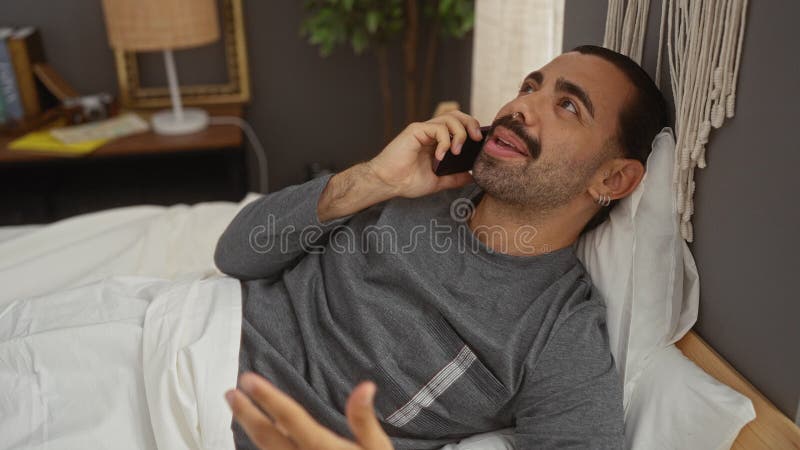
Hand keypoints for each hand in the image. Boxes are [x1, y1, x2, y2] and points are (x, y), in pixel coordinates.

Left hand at [226, 372, 393, 449]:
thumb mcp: (376, 449)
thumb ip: (364, 420)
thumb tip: (365, 387)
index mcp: (321, 447)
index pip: (289, 417)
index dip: (267, 397)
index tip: (249, 380)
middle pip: (266, 435)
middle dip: (247, 413)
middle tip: (230, 393)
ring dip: (250, 430)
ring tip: (240, 411)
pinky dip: (265, 447)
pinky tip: (260, 439)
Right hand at [368, 110, 482, 198]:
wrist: (388, 183)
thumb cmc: (407, 181)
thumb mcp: (438, 182)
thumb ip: (455, 178)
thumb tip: (473, 177)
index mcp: (437, 141)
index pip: (460, 125)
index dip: (472, 129)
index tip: (480, 144)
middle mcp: (431, 132)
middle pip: (458, 115)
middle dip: (471, 124)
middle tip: (476, 140)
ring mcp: (424, 129)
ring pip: (450, 118)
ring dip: (459, 133)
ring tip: (456, 151)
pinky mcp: (416, 130)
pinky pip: (437, 128)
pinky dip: (444, 141)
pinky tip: (440, 156)